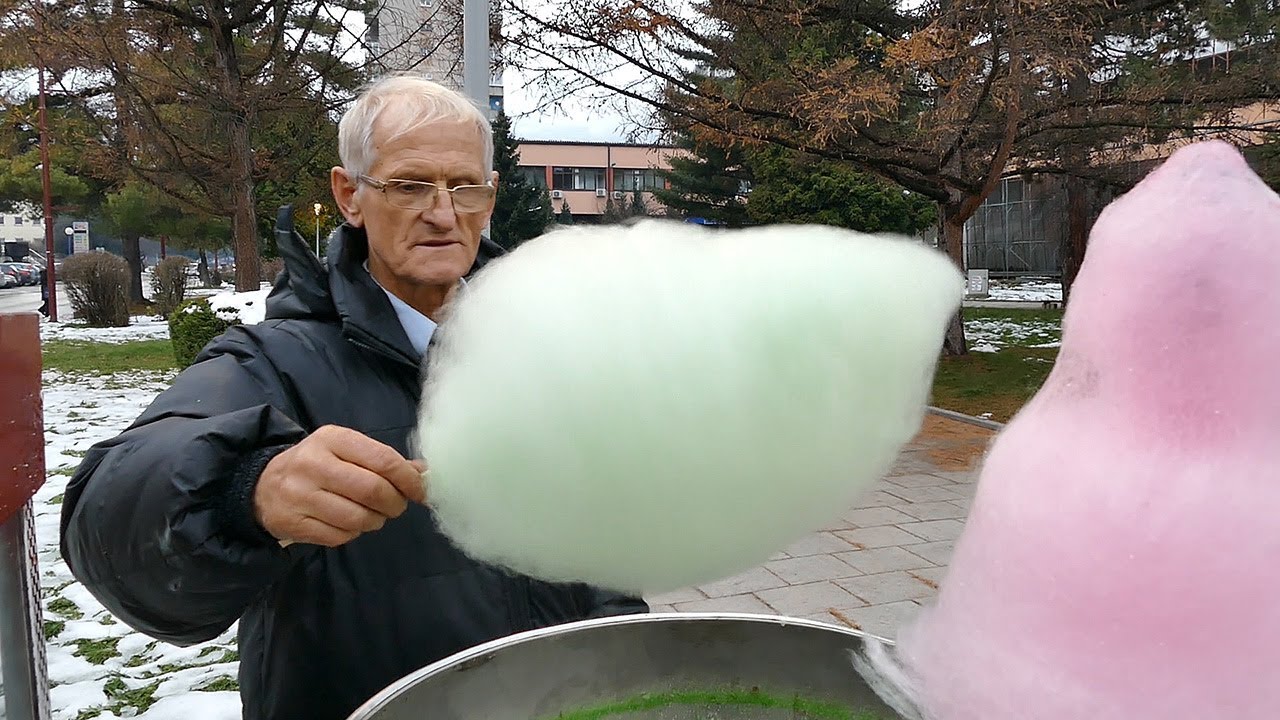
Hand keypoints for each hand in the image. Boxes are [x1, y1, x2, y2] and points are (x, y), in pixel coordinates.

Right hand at [254, 425, 426, 546]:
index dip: (409, 480)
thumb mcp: (347, 451)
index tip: (420, 491)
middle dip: (395, 503)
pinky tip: (349, 523)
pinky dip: (354, 533)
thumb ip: (384, 460)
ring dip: (376, 520)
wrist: (262, 485)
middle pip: (373, 491)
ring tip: (373, 514)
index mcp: (332, 439)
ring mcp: (300, 495)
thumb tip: (424, 473)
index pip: (383, 460)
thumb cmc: (316, 465)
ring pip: (358, 518)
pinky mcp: (294, 523)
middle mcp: (314, 464)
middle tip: (396, 506)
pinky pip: (340, 536)